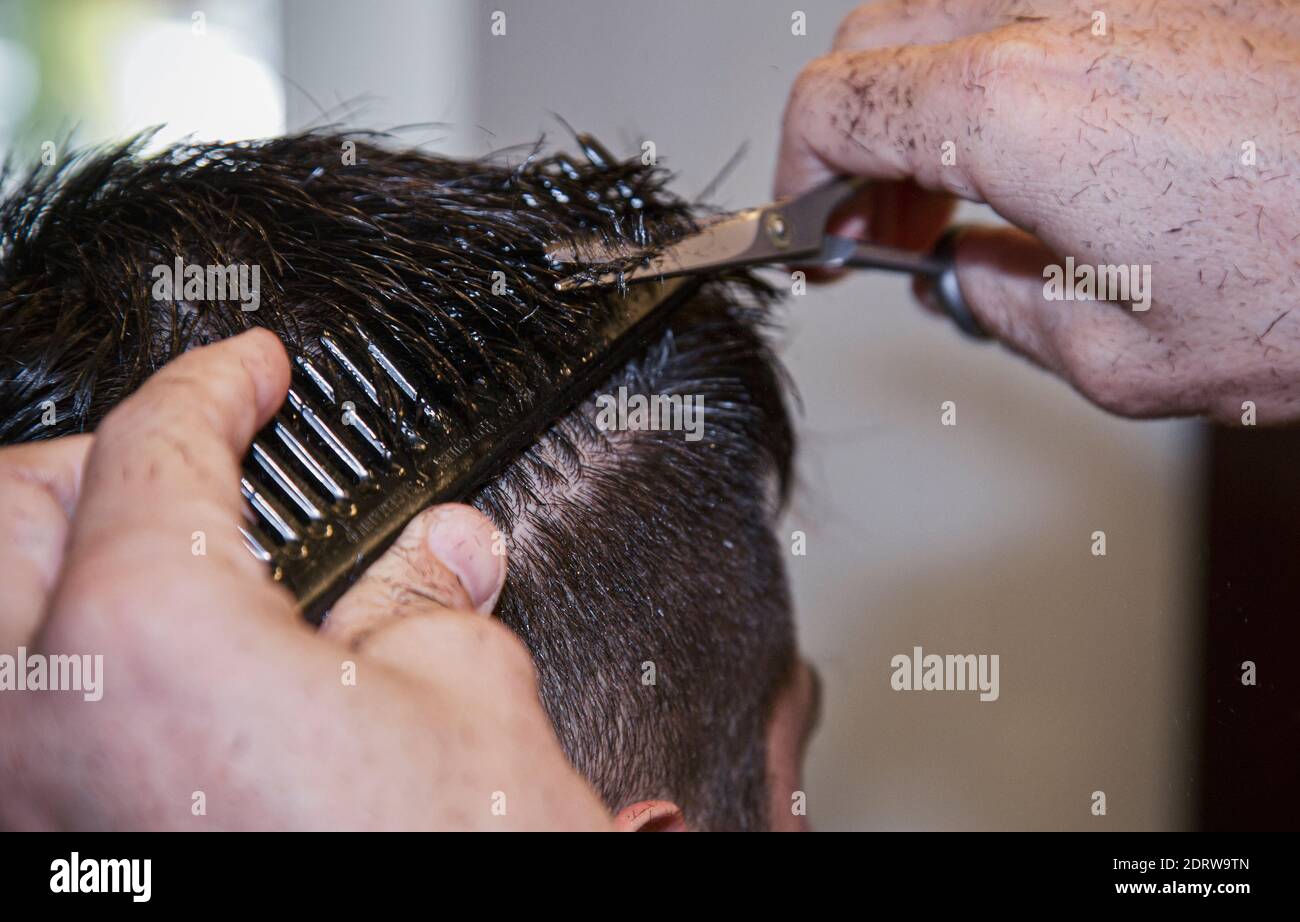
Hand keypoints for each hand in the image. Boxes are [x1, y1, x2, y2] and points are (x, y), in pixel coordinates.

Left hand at [0, 329, 608, 829]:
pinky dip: (73, 674)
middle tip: (191, 460)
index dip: (216, 386)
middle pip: (8, 511)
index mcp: (149, 640)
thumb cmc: (444, 872)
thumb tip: (443, 556)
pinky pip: (22, 725)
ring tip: (162, 570)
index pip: (156, 446)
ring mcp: (16, 808)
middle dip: (99, 461)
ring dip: (64, 568)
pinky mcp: (45, 856)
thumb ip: (432, 604)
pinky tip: (166, 691)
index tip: (246, 373)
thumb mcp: (471, 709)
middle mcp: (34, 724)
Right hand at [777, 0, 1299, 421]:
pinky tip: (1040, 148)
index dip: (802, 181)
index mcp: (1010, 105)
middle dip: (853, 143)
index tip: (816, 231)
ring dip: (922, 101)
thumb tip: (972, 273)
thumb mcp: (1122, 359)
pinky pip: (1033, 10)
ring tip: (962, 191)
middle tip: (883, 226)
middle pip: (874, 43)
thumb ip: (1003, 308)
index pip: (833, 112)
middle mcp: (1053, 11)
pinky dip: (999, 74)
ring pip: (948, 12)